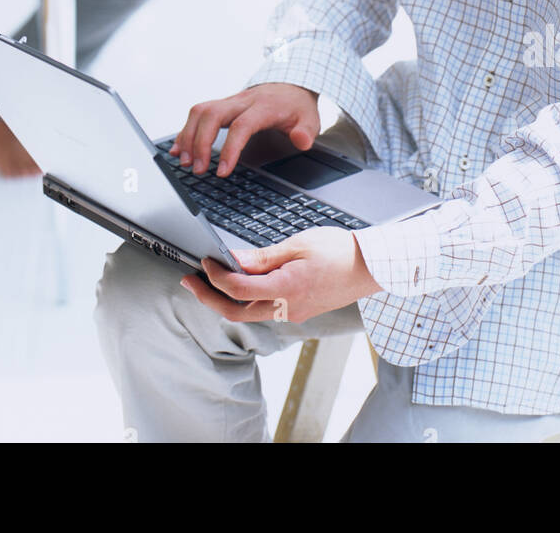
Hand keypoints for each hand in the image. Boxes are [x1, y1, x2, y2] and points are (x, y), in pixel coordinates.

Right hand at [172, 82, 319, 176]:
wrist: (290, 84)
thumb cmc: (296, 105)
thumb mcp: (310, 119)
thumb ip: (306, 131)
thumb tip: (300, 140)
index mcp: (263, 106)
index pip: (242, 125)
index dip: (229, 148)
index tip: (221, 171)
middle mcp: (242, 101)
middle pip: (212, 114)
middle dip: (199, 142)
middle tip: (197, 168)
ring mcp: (230, 101)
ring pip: (201, 111)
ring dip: (188, 135)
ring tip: (184, 161)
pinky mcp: (222, 105)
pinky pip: (199, 113)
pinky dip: (185, 130)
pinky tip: (178, 148)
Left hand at [180, 226, 381, 324]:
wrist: (370, 268)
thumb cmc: (339, 251)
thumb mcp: (298, 245)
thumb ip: (263, 258)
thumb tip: (233, 261)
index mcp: (286, 289)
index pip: (238, 291)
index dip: (215, 277)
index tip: (205, 261)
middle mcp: (287, 308)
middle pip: (236, 312)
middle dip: (208, 298)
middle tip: (189, 281)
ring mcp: (293, 314)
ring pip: (249, 314)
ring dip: (225, 300)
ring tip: (209, 280)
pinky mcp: (298, 312)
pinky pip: (264, 310)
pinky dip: (246, 299)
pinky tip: (241, 283)